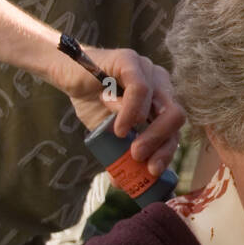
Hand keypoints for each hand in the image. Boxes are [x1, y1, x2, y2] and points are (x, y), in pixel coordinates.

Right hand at [53, 45, 184, 174]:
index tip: (152, 172)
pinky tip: (121, 129)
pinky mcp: (130, 60)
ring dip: (151, 133)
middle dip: (163, 145)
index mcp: (161, 102)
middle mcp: (161, 86)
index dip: (167, 152)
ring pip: (166, 105)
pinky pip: (141, 88)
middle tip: (142, 161)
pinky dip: (133, 112)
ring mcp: (149, 70)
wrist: (66, 76)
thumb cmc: (91, 103)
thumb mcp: (108, 135)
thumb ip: (119, 153)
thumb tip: (122, 184)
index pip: (175, 130)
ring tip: (131, 150)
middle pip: (177, 117)